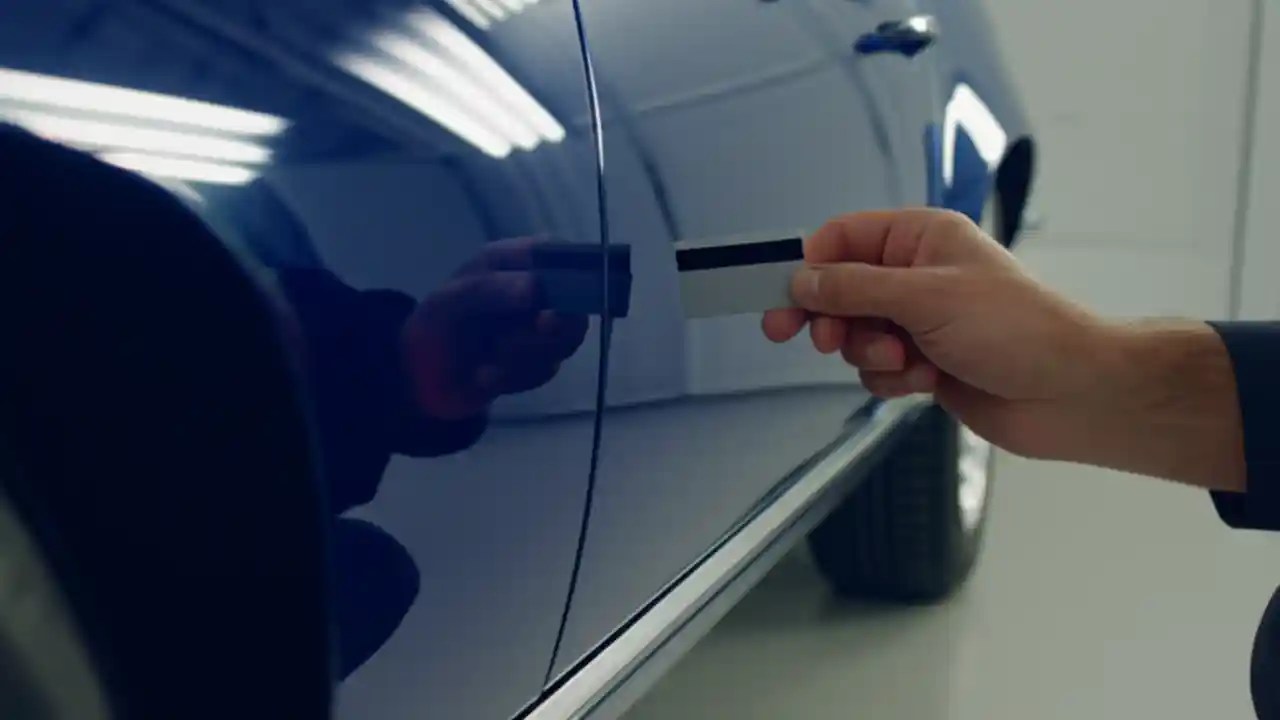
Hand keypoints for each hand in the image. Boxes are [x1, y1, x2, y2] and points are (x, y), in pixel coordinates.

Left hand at [403, 237, 588, 420]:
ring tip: (489, 358)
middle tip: (517, 337)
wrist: (424, 376)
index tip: (549, 307)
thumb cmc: (436, 323)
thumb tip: (535, 290)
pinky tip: (486, 374)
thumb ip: (489, 289)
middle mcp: (540, 289)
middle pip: (576, 304)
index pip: (562, 256)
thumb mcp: (450, 300)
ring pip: (565, 341)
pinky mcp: (542, 360)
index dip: (566, 280)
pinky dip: (515, 377)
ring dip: (524, 356)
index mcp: (519, 260)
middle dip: (546, 330)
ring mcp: (545, 326)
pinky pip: (547, 370)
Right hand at [762, 209, 1243, 490]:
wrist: (1069, 394)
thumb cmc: (1018, 330)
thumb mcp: (925, 297)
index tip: (782, 298)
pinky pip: (878, 369)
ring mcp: (921, 321)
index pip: (843, 239)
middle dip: (834, 319)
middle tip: (821, 339)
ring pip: (856, 335)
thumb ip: (855, 289)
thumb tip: (802, 281)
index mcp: (921, 238)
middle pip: (841, 290)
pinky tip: (924, 380)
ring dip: (871, 354)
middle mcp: (918, 275)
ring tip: (906, 359)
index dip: (810, 268)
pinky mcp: (925, 362)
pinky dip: (892, 378)